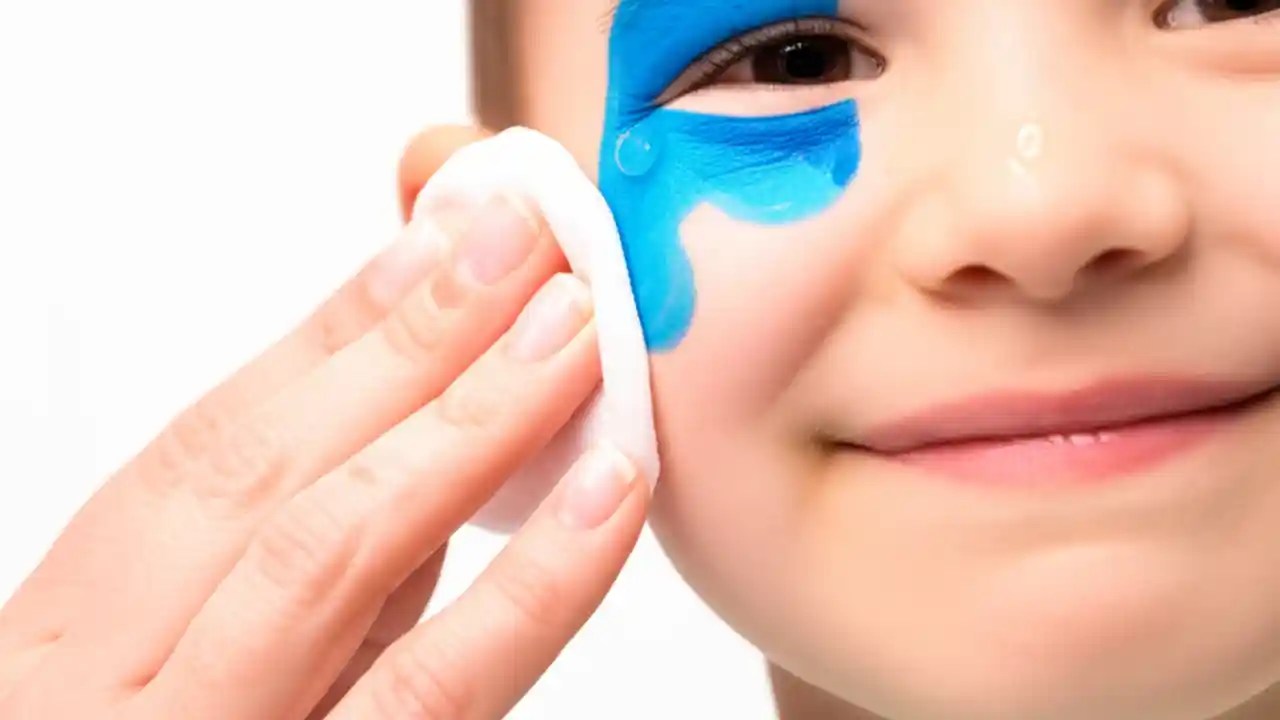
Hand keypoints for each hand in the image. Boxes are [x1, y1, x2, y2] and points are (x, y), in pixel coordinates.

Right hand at [0, 127, 648, 719]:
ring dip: (468, 430)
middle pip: (270, 480)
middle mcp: (114, 696)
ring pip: (331, 566)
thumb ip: (299, 566)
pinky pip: (431, 705)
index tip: (446, 232)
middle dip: (412, 346)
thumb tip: (426, 428)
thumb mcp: (200, 665)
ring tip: (574, 331)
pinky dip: (528, 591)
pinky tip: (606, 494)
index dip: (341, 328)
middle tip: (530, 245)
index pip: (213, 448)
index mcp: (73, 642)